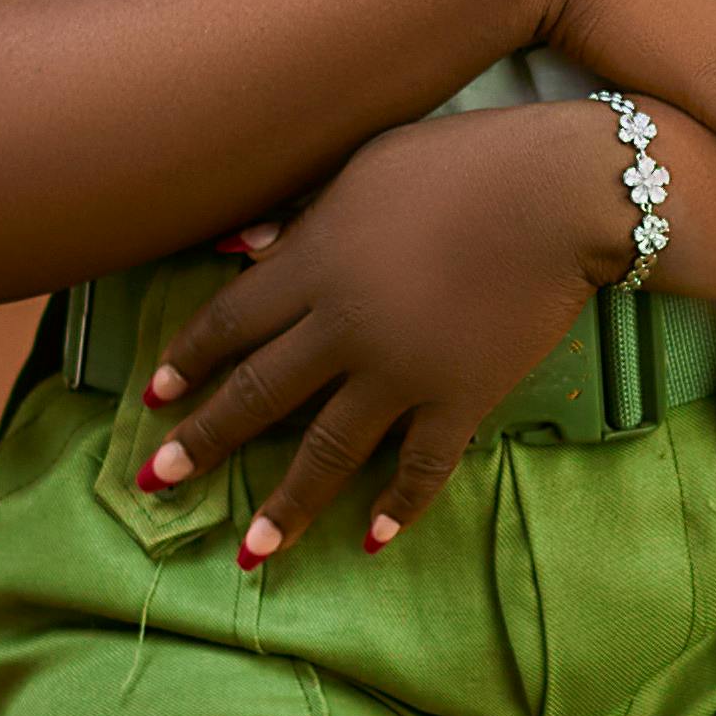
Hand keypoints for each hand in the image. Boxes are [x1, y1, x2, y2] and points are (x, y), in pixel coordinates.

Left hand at [139, 108, 628, 567]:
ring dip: (284, 504)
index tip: (153, 397)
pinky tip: (371, 541)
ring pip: (327, 450)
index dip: (188, 361)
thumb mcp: (365, 168)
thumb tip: (235, 249)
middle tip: (154, 484)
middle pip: (258, 394)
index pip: (229, 323)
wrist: (562, 193)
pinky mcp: (461, 399)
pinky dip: (397, 506)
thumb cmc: (464, 162)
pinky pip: (421, 466)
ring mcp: (402, 371)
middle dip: (202, 442)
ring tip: (249, 553)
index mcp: (314, 263)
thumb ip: (299, 217)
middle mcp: (344, 326)